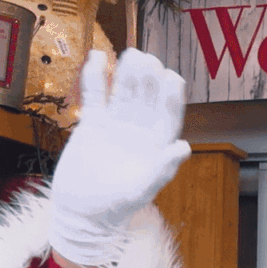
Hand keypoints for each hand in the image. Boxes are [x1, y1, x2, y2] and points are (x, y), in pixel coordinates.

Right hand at [48, 49, 190, 265]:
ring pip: (125, 92)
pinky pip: (97, 96)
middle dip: (150, 78)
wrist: (83, 213)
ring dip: (128, 73)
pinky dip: (97, 78)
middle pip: (148, 97)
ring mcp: (117, 124)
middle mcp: (140, 129)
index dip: (172, 95)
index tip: (172, 77)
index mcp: (157, 143)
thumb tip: (183, 146)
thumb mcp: (141, 189)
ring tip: (131, 54)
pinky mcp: (93, 123)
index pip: (170, 113)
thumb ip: (163, 168)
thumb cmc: (116, 206)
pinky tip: (98, 58)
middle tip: (148, 59)